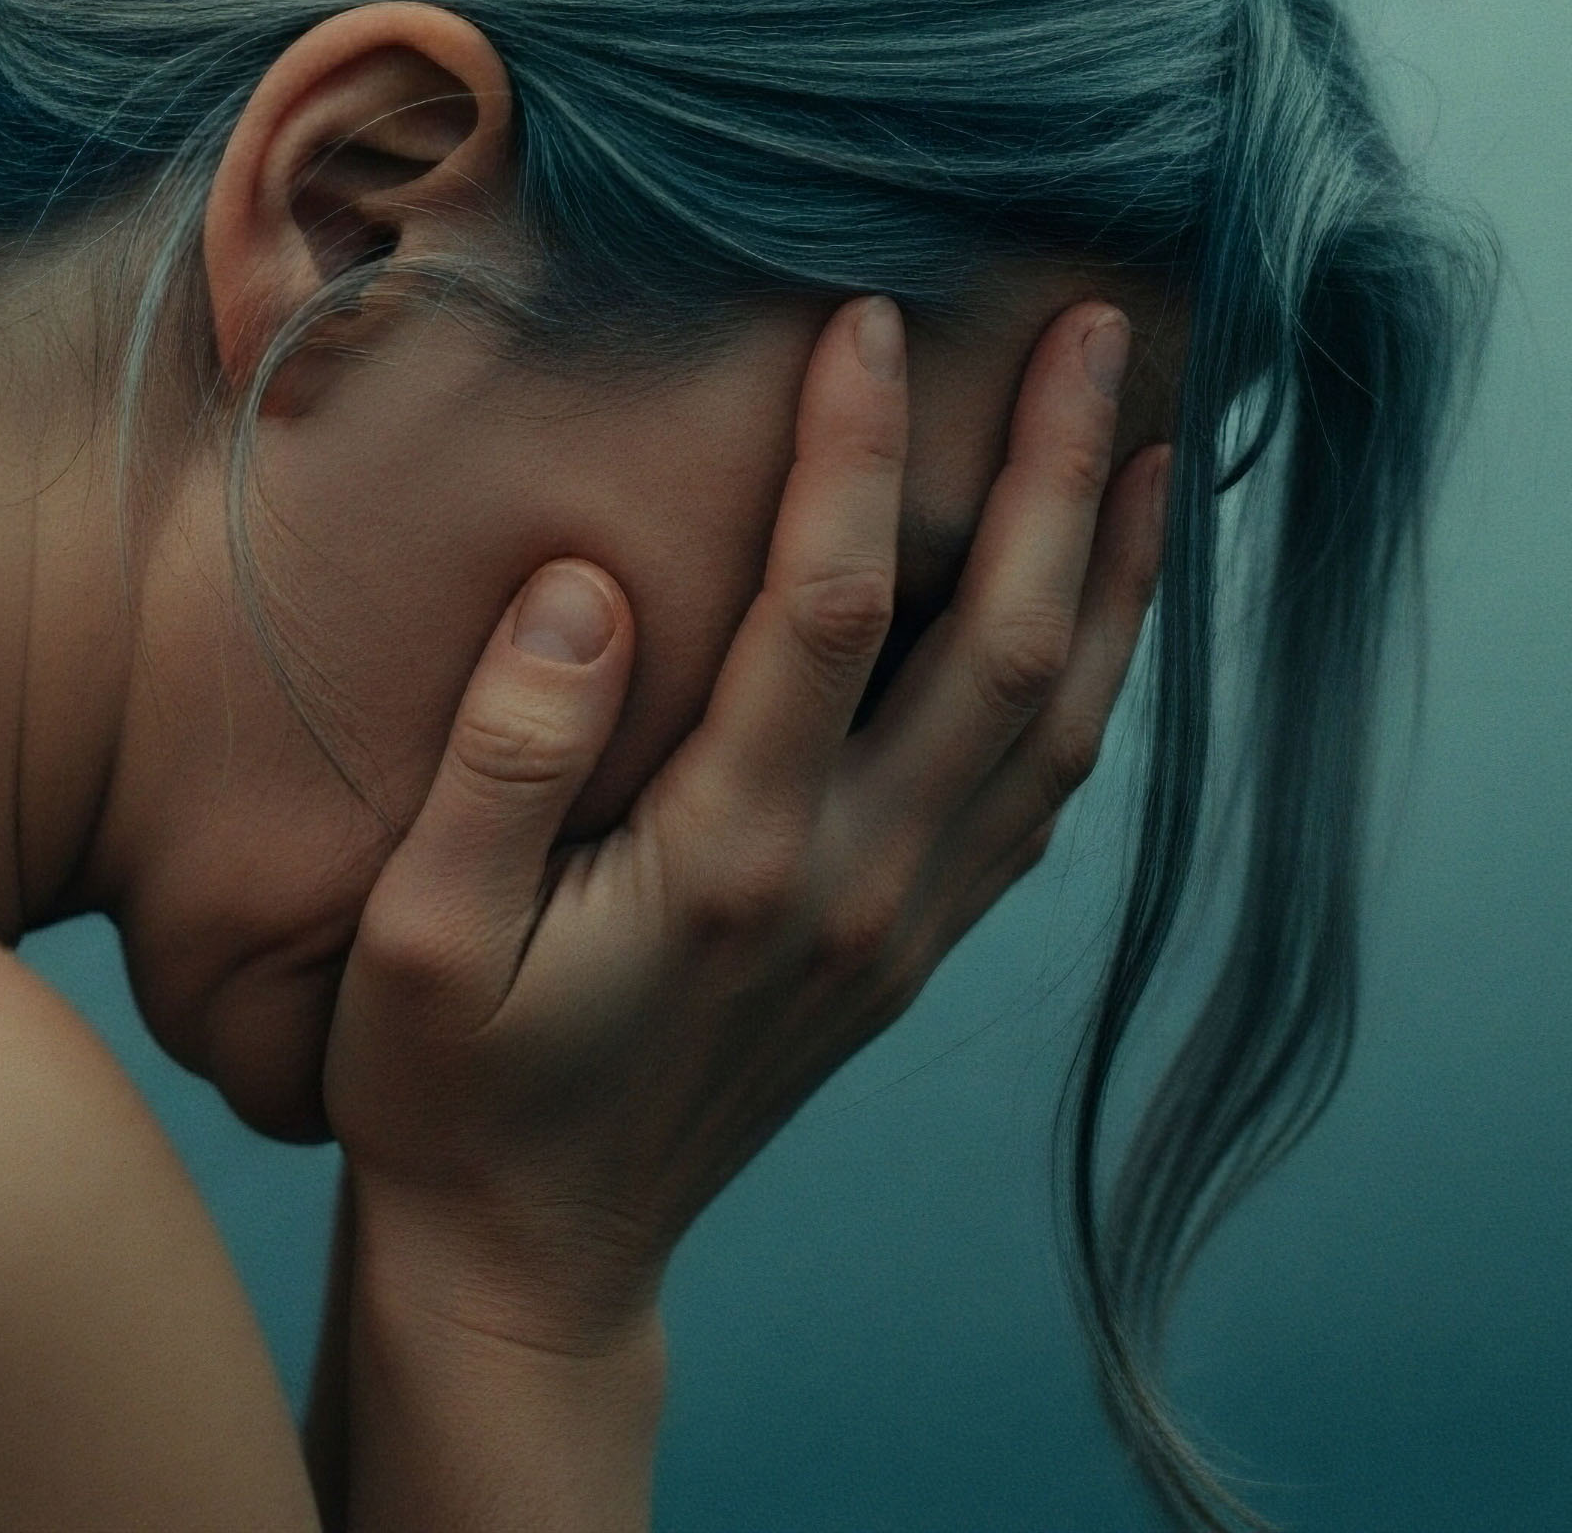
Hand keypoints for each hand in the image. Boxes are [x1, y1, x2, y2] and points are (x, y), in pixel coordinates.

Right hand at [318, 295, 1172, 1352]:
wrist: (535, 1259)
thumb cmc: (447, 1089)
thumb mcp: (417, 938)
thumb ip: (501, 761)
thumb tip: (585, 588)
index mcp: (732, 859)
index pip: (831, 608)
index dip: (858, 450)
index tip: (868, 313)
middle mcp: (854, 881)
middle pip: (1006, 641)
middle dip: (1059, 469)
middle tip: (1099, 322)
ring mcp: (905, 919)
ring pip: (1060, 717)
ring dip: (1117, 568)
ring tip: (1155, 432)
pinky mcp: (915, 945)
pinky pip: (1044, 788)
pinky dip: (1099, 674)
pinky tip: (1111, 597)